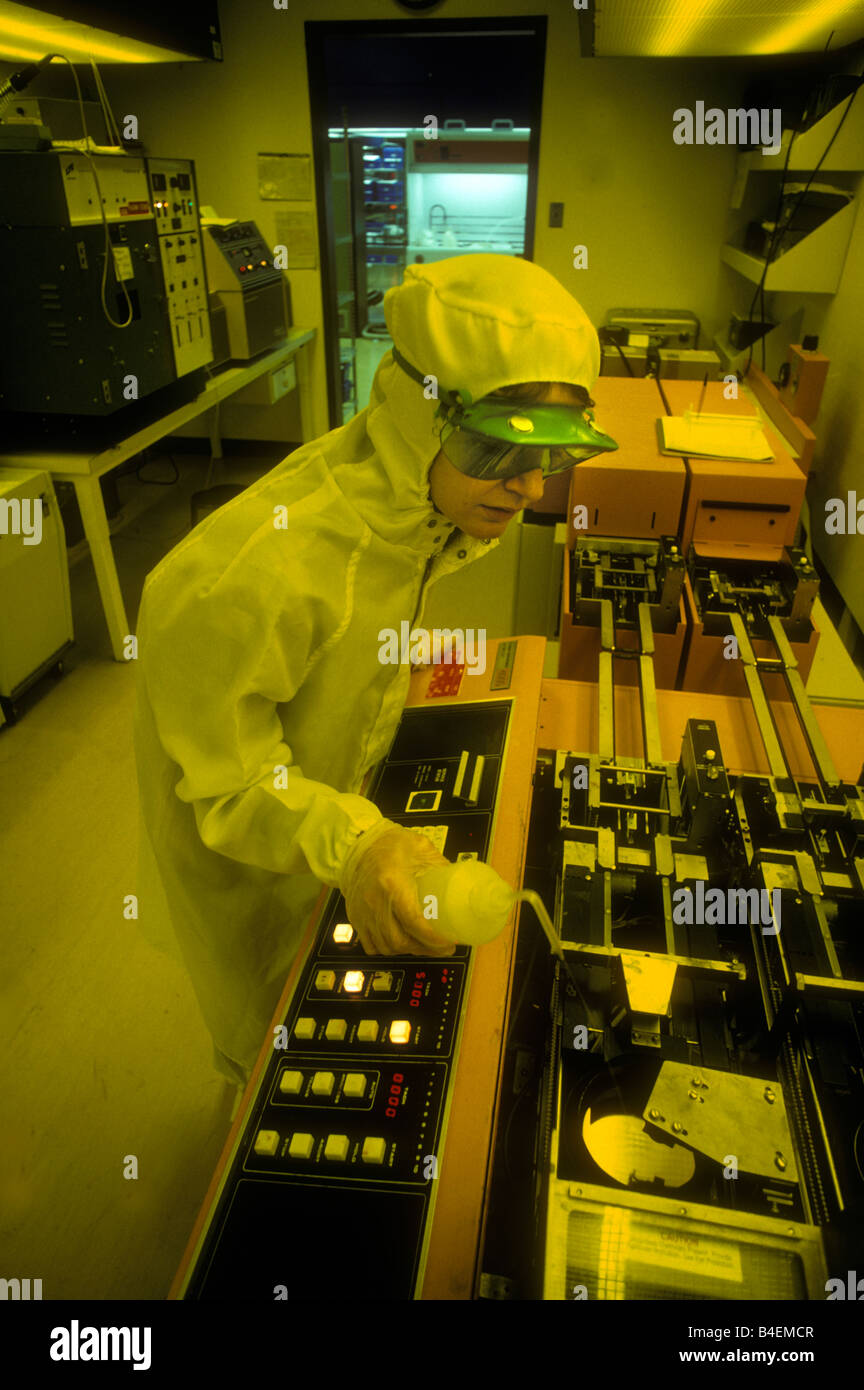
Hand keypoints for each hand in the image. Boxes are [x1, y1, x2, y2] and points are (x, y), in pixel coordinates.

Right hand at [342, 823, 455, 956]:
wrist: (358, 844)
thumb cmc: (391, 844)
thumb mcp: (422, 849)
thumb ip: (441, 868)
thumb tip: (462, 888)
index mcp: (392, 883)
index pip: (413, 921)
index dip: (433, 938)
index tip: (449, 942)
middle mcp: (374, 901)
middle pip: (399, 940)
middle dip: (425, 949)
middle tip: (444, 948)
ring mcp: (362, 912)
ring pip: (386, 946)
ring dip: (410, 951)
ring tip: (427, 946)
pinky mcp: (356, 917)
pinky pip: (371, 945)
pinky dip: (389, 949)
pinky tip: (404, 944)